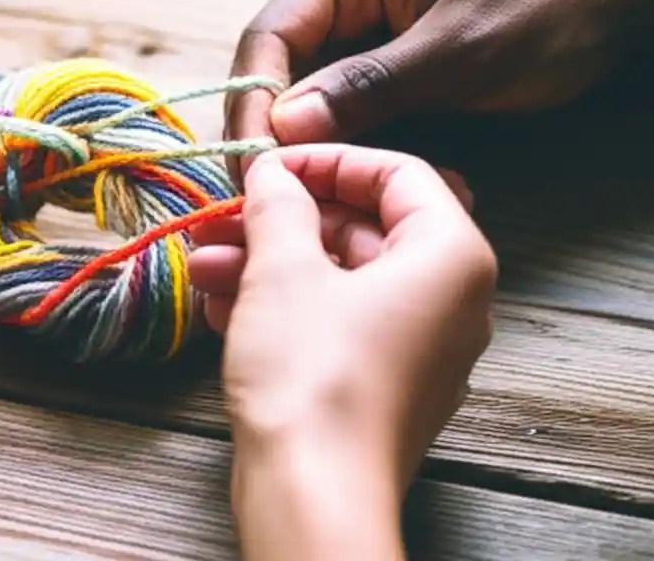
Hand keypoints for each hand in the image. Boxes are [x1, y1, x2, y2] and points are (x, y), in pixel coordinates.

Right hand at [188, 146, 494, 559]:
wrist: (313, 495)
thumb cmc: (311, 374)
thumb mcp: (283, 270)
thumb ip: (279, 205)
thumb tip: (273, 172)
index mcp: (451, 256)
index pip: (397, 173)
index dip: (327, 159)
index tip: (270, 163)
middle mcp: (450, 300)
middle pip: (364, 228)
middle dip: (282, 220)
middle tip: (222, 217)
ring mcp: (417, 348)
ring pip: (340, 279)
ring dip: (268, 264)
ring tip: (202, 265)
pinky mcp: (382, 386)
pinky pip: (336, 323)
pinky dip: (282, 308)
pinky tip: (219, 307)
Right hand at [225, 0, 653, 179]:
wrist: (626, 6)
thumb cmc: (549, 11)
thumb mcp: (458, 51)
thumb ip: (367, 86)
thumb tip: (283, 125)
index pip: (269, 35)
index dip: (252, 105)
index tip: (253, 168)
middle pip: (278, 67)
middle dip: (273, 131)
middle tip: (273, 197)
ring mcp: (363, 24)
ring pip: (306, 93)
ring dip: (311, 145)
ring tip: (314, 196)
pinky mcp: (385, 59)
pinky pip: (344, 105)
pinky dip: (348, 144)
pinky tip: (357, 179)